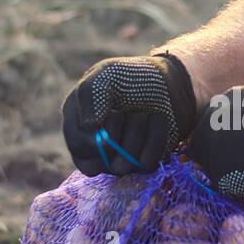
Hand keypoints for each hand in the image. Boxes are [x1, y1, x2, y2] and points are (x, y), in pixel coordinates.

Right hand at [62, 52, 197, 176]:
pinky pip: (146, 164)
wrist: (167, 82)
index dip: (94, 136)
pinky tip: (156, 119)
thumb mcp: (105, 76)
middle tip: (123, 113)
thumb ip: (90, 95)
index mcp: (77, 126)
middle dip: (113, 138)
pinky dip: (155, 137)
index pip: (77, 147)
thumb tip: (88, 126)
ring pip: (121, 167)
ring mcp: (118, 159)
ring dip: (135, 134)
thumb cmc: (129, 78)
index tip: (112, 111)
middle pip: (94, 166)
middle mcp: (93, 148)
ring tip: (141, 113)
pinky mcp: (141, 163)